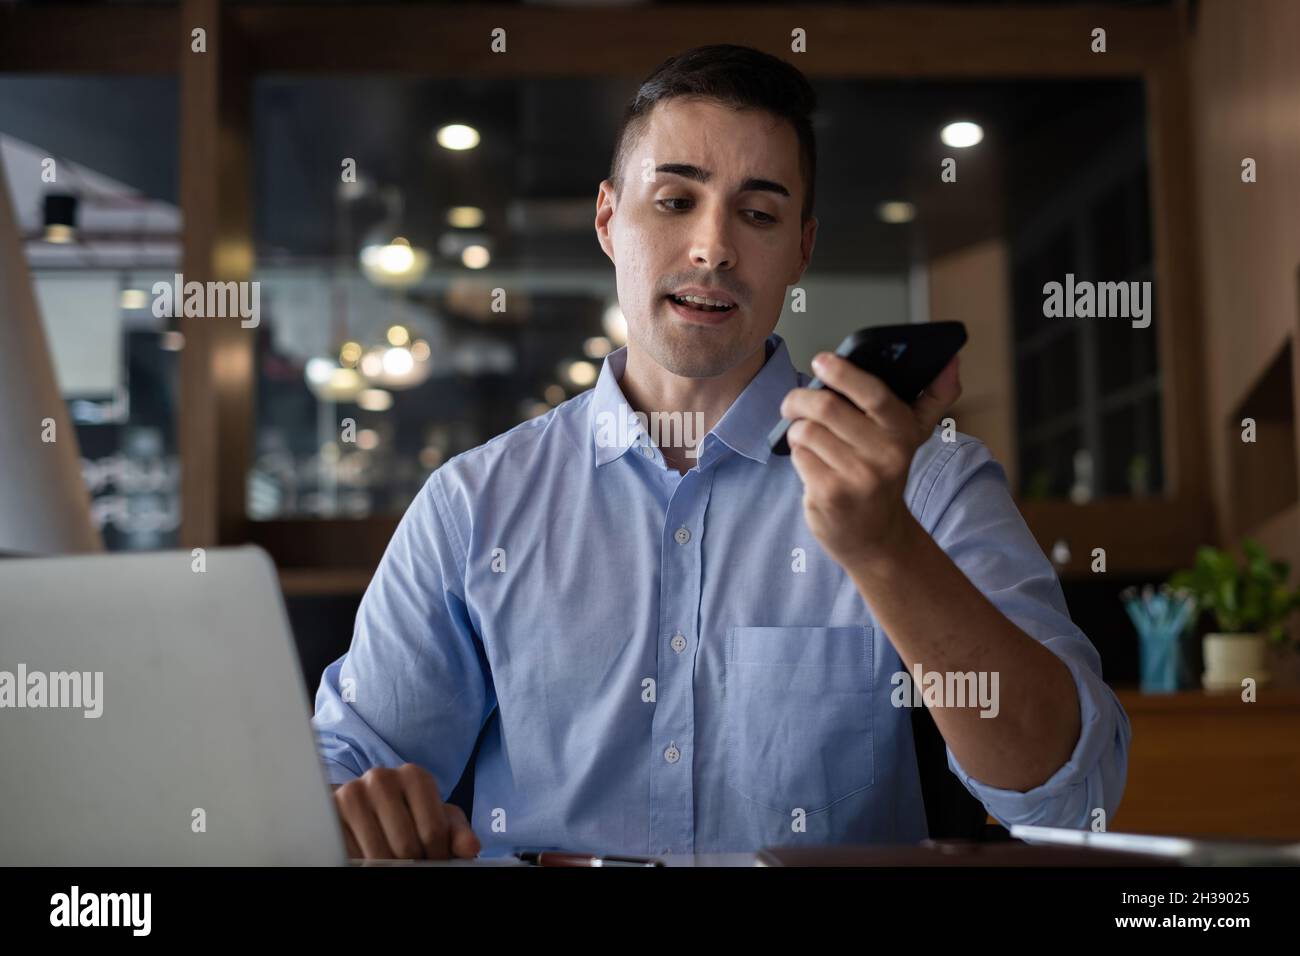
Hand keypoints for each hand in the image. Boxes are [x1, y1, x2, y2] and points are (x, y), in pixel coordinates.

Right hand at [332, 764, 480, 859]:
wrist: (368, 807)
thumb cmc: (411, 815)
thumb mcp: (439, 819)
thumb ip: (457, 833)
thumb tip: (470, 848)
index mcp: (414, 775)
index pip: (433, 832)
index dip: (437, 856)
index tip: (433, 860)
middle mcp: (381, 778)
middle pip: (406, 845)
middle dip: (413, 864)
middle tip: (413, 864)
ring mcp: (352, 794)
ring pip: (377, 854)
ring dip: (389, 868)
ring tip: (394, 862)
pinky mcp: (329, 813)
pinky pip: (351, 854)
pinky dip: (364, 863)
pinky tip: (370, 859)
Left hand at [778, 351, 960, 568]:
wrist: (875, 537)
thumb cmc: (885, 475)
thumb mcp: (913, 437)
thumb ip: (934, 396)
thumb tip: (951, 361)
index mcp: (904, 432)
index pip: (874, 394)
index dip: (844, 372)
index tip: (822, 361)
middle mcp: (885, 456)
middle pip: (826, 407)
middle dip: (800, 399)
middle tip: (793, 402)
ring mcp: (857, 478)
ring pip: (806, 430)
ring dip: (797, 429)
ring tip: (805, 435)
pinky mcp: (830, 495)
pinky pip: (799, 454)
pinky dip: (796, 453)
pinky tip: (810, 461)